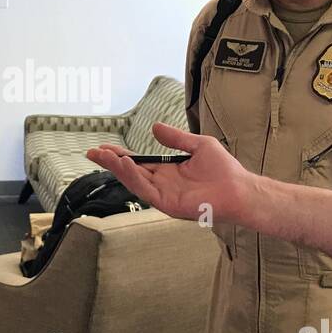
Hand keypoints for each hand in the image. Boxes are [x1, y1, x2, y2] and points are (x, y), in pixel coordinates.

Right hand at [86, 122, 255, 226]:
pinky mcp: (168, 204)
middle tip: (92, 152)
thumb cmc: (223, 170)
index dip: (120, 155)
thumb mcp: (197, 145)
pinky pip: (146, 190)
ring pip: (134, 181)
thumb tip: (154, 128)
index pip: (138, 162)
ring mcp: (163, 195)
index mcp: (167, 171)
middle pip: (130, 172)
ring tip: (102, 155)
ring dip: (117, 168)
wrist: (239, 188)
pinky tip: (124, 164)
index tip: (103, 146)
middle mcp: (162, 184)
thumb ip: (175, 138)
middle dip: (111, 162)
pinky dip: (133, 177)